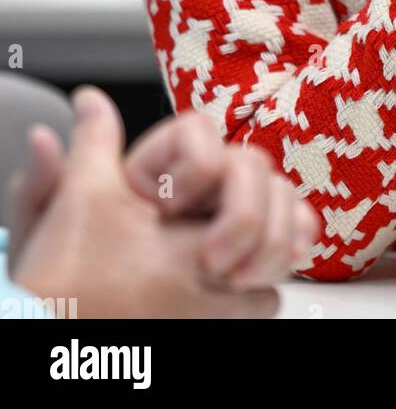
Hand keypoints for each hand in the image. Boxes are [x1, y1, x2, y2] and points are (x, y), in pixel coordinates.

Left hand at [7, 87, 313, 316]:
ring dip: (272, 235)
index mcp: (157, 172)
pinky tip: (288, 261)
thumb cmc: (66, 278)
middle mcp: (199, 192)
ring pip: (280, 199)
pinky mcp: (251, 257)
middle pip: (250, 165)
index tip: (168, 208)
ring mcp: (229, 222)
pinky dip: (296, 243)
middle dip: (243, 212)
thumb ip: (70, 164)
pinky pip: (294, 234)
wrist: (86, 331)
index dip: (197, 165)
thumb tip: (87, 100)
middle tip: (212, 262)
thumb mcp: (62, 221)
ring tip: (243, 277)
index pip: (200, 132)